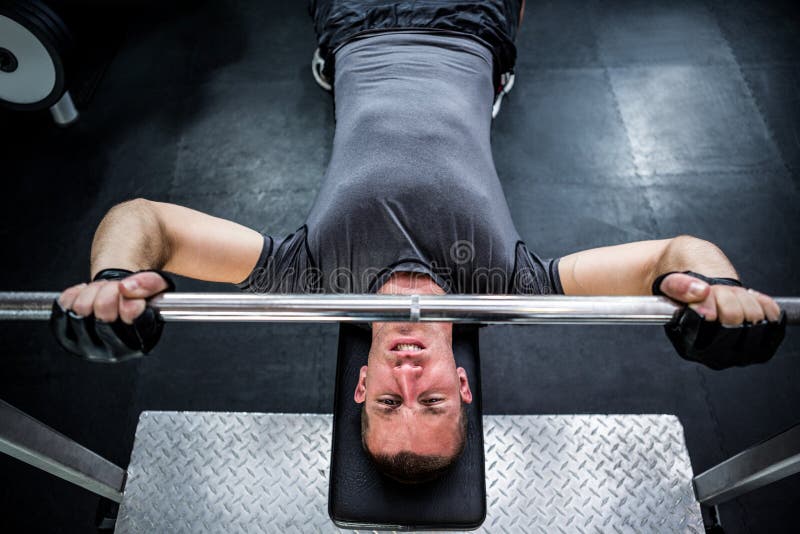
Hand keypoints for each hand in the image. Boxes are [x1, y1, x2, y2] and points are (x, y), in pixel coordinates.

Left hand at [51, 270, 172, 361]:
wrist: (116, 303)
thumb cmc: (137, 297)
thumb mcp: (156, 286)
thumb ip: (149, 284)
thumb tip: (126, 288)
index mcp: (142, 341)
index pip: (132, 320)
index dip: (128, 300)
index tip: (127, 290)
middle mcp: (115, 351)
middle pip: (103, 310)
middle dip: (110, 289)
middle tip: (116, 288)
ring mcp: (88, 348)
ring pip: (82, 307)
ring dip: (92, 290)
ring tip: (102, 292)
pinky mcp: (67, 340)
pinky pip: (64, 307)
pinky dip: (74, 293)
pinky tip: (86, 296)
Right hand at [656, 272, 785, 369]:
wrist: (709, 305)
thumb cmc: (689, 299)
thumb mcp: (672, 286)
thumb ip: (678, 286)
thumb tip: (700, 292)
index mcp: (688, 347)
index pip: (703, 321)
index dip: (706, 300)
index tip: (703, 291)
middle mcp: (715, 357)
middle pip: (732, 317)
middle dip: (725, 295)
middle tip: (716, 292)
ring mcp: (741, 355)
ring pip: (754, 317)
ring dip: (744, 298)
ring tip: (731, 297)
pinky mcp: (762, 349)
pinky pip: (773, 319)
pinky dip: (762, 302)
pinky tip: (747, 302)